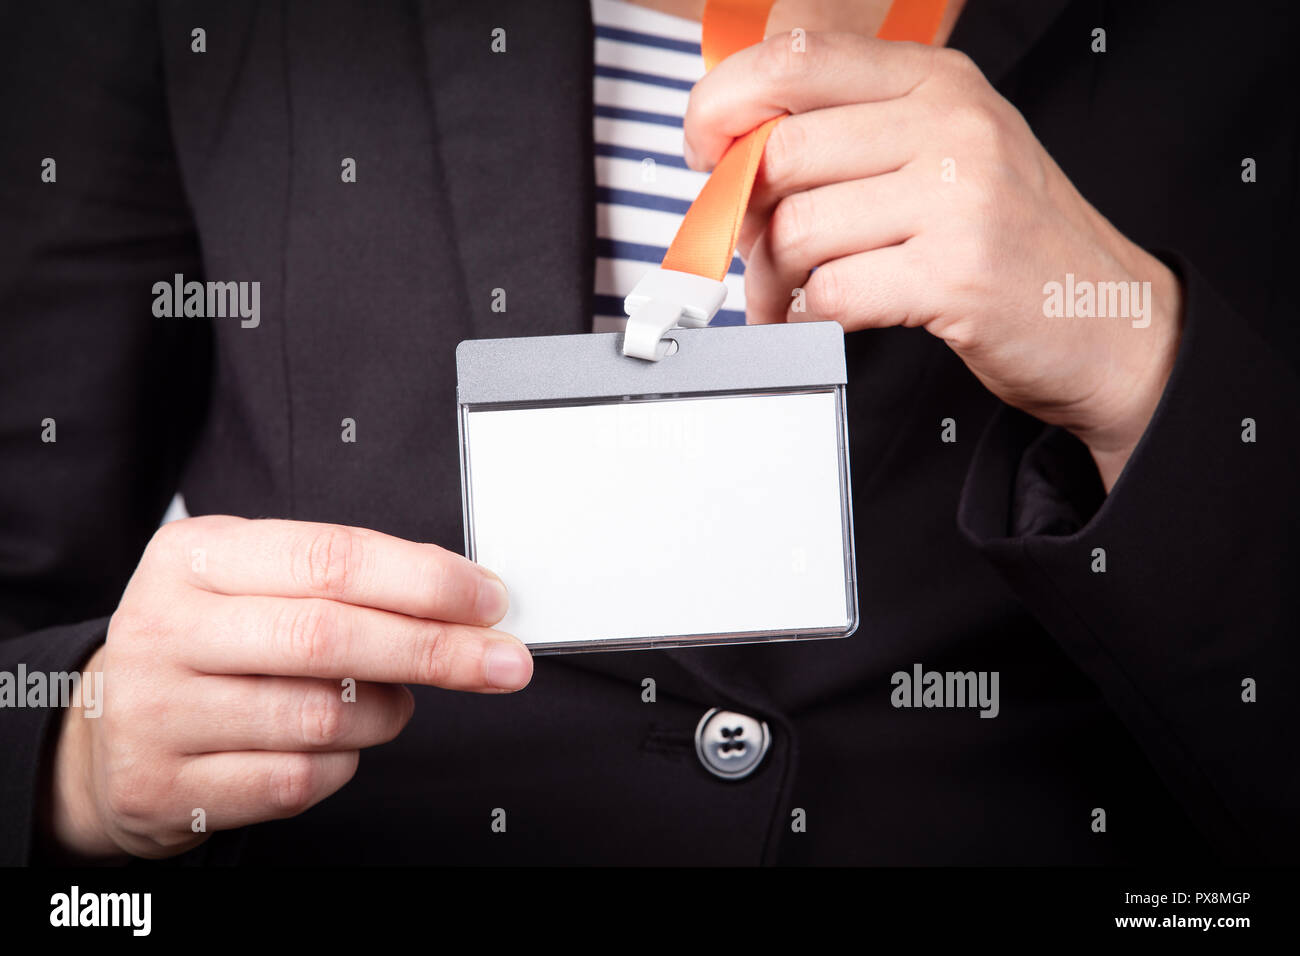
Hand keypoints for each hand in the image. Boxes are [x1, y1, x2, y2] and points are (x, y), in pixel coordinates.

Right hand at [43, 516, 530, 859]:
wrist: (106, 731)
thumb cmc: (211, 642)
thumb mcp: (255, 580)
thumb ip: (348, 577)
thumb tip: (464, 590)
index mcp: (195, 557)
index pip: (331, 557)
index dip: (424, 580)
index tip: (489, 601)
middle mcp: (166, 628)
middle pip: (331, 636)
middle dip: (436, 650)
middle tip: (503, 662)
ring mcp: (159, 713)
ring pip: (323, 715)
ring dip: (389, 711)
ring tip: (393, 700)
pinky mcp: (168, 788)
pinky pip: (298, 780)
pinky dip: (344, 763)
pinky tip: (338, 742)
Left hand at [683, 32, 1183, 489]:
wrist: (1107, 318)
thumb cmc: (1010, 239)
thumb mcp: (943, 152)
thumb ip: (852, 134)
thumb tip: (737, 148)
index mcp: (936, 82)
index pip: (796, 60)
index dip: (725, 104)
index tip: (706, 149)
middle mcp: (951, 125)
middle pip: (782, 152)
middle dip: (746, 217)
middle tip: (753, 249)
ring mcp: (960, 197)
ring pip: (799, 228)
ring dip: (773, 278)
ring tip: (787, 296)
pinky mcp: (958, 273)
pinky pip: (832, 292)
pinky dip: (807, 316)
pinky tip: (822, 317)